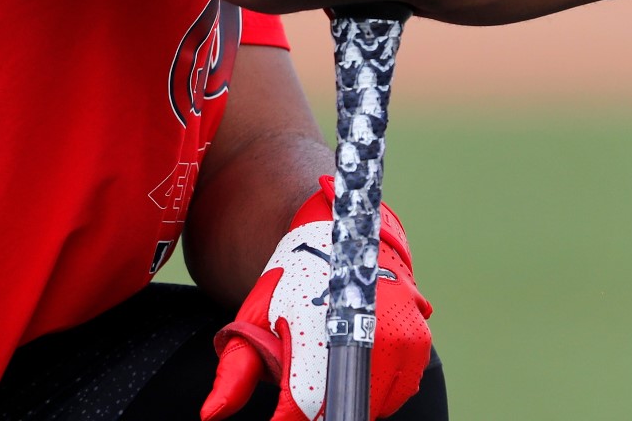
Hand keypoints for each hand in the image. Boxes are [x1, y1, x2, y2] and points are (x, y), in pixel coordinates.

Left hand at [203, 177, 432, 420]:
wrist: (339, 229)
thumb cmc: (294, 274)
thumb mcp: (257, 316)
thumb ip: (235, 372)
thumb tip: (211, 414)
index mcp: (318, 328)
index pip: (305, 409)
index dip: (289, 418)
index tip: (281, 414)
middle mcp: (367, 334)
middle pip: (343, 409)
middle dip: (321, 403)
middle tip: (306, 378)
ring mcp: (401, 336)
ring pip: (376, 404)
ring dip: (352, 395)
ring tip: (331, 365)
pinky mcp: (420, 339)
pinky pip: (401, 386)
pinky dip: (381, 385)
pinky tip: (358, 357)